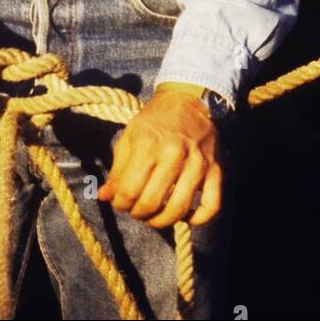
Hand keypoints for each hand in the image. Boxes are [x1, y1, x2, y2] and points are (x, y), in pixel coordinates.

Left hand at [97, 90, 222, 228]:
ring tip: (154, 216)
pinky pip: (211, 206)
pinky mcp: (216, 170)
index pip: (129, 191)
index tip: (120, 202)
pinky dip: (197, 219)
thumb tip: (104, 197)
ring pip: (179, 209)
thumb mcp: (130, 136)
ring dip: (162, 221)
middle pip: (152, 203)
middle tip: (136, 209)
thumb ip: (117, 169)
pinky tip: (184, 215)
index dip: (120, 204)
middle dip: (138, 213)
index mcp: (148, 144)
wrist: (188, 100)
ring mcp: (198, 164)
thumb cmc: (155, 120)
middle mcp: (174, 154)